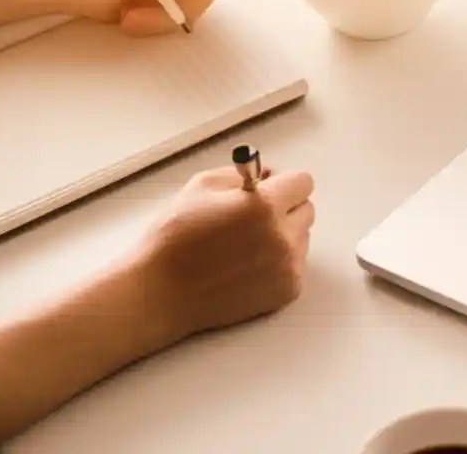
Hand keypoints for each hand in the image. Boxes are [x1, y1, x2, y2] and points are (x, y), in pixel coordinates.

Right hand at [134, 165, 315, 342]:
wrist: (160, 293)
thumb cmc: (173, 240)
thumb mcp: (201, 186)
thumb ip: (243, 174)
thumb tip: (268, 176)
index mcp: (264, 205)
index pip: (303, 182)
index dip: (284, 184)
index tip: (270, 190)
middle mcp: (282, 235)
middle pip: (306, 210)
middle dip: (285, 209)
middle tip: (253, 218)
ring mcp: (287, 266)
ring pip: (302, 238)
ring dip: (283, 236)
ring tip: (244, 246)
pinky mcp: (287, 291)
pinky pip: (296, 265)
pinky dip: (279, 263)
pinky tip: (247, 267)